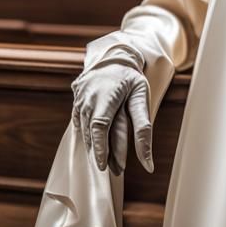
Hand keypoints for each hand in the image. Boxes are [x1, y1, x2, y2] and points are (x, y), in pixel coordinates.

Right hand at [71, 51, 153, 175]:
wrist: (113, 56)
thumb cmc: (131, 77)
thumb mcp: (142, 96)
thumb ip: (144, 130)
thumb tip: (149, 165)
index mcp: (106, 94)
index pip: (100, 126)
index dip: (100, 148)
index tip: (104, 166)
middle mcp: (90, 97)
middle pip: (93, 132)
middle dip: (102, 153)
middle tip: (114, 170)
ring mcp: (80, 98)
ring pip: (85, 129)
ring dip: (95, 146)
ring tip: (107, 160)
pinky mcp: (76, 100)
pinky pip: (79, 122)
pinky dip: (88, 135)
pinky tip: (95, 144)